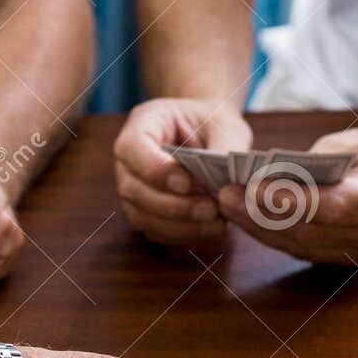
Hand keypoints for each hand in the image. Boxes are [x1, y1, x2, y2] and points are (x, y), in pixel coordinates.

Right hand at [113, 98, 250, 247]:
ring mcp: (132, 189)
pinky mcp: (144, 212)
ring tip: (216, 222)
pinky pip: (155, 231)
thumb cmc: (212, 122)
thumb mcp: (225, 124)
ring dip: (179, 225)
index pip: (133, 149)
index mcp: (143, 124)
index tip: (187, 183)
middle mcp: (128, 160)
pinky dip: (182, 234)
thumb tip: (229, 184)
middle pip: (134, 189)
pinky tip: (210, 228)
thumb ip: (226, 147)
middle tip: (210, 209)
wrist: (207, 133)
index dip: (156, 170)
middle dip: (173, 205)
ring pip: (142, 216)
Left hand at [216, 126, 357, 264]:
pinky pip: (302, 249)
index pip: (336, 206)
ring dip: (259, 226)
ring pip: (301, 245)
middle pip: (311, 230)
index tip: (255, 190)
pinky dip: (271, 233)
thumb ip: (313, 163)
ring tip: (227, 203)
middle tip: (226, 194)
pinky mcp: (346, 259)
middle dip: (263, 213)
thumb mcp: (350, 142)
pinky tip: (245, 216)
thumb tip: (265, 179)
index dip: (294, 202)